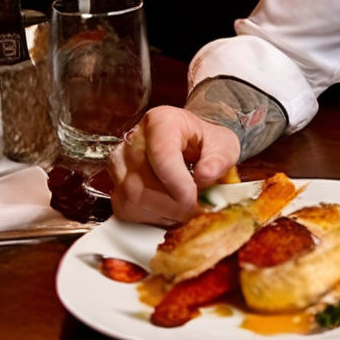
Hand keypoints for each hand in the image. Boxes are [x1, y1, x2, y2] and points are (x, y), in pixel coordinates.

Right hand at [108, 105, 239, 225]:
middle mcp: (133, 140)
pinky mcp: (115, 185)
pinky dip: (151, 217)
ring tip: (185, 209)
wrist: (192, 144)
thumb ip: (219, 158)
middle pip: (141, 182)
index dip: (177, 183)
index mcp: (162, 121)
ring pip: (131, 200)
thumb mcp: (224, 144)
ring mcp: (119, 163)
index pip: (161, 154)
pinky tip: (170, 211)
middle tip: (195, 210)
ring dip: (162, 213)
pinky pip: (127, 210)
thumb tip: (206, 175)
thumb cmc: (205, 142)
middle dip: (172, 205)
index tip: (193, 199)